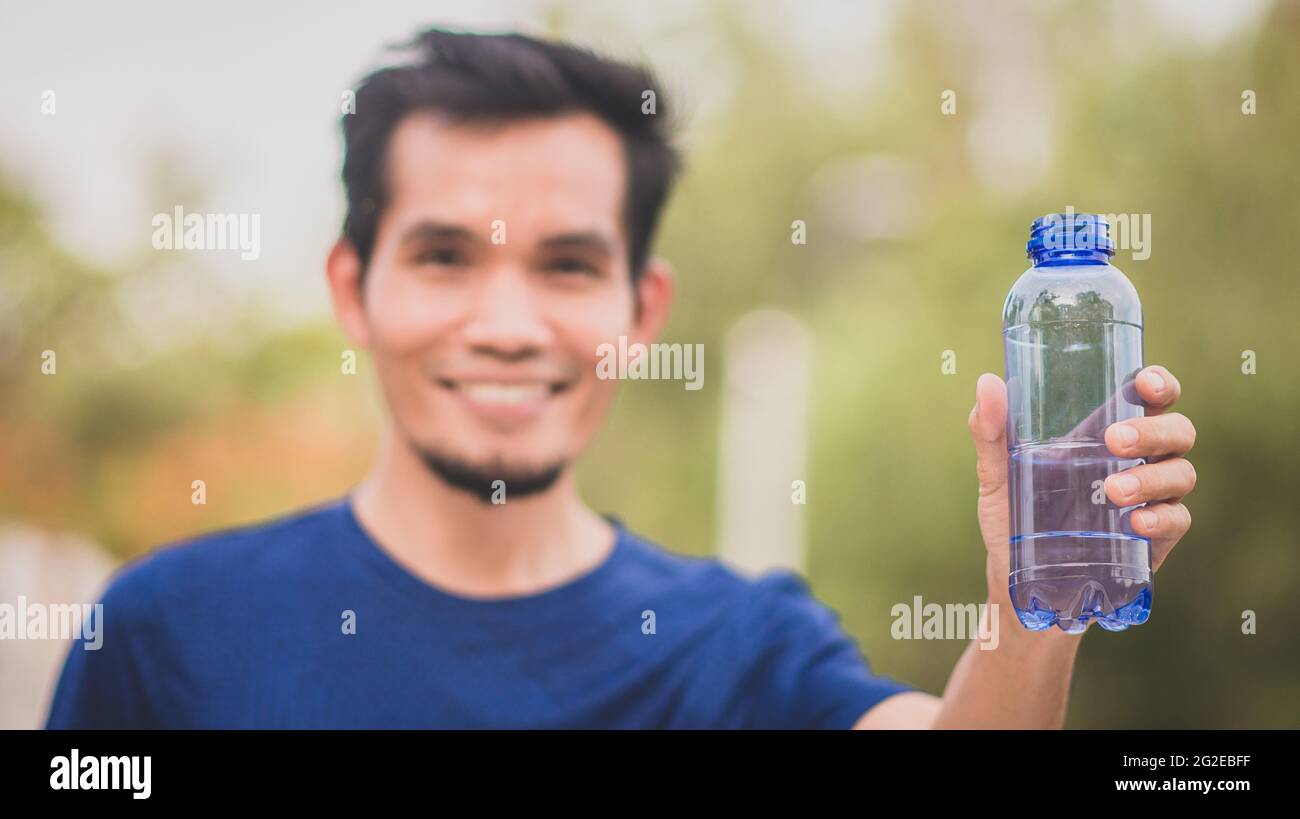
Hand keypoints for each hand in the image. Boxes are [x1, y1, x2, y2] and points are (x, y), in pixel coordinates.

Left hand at [969, 365, 1195, 591]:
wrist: (1015, 580)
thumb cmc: (1012, 517)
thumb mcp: (996, 473)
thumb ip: (990, 430)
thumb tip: (987, 383)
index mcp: (1104, 434)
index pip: (1150, 398)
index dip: (1159, 384)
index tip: (1145, 383)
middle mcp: (1136, 462)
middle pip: (1177, 432)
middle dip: (1154, 431)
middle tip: (1115, 441)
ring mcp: (1149, 500)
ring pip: (1181, 474)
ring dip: (1154, 476)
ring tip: (1114, 491)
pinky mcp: (1153, 540)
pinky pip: (1177, 522)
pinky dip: (1162, 519)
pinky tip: (1136, 523)